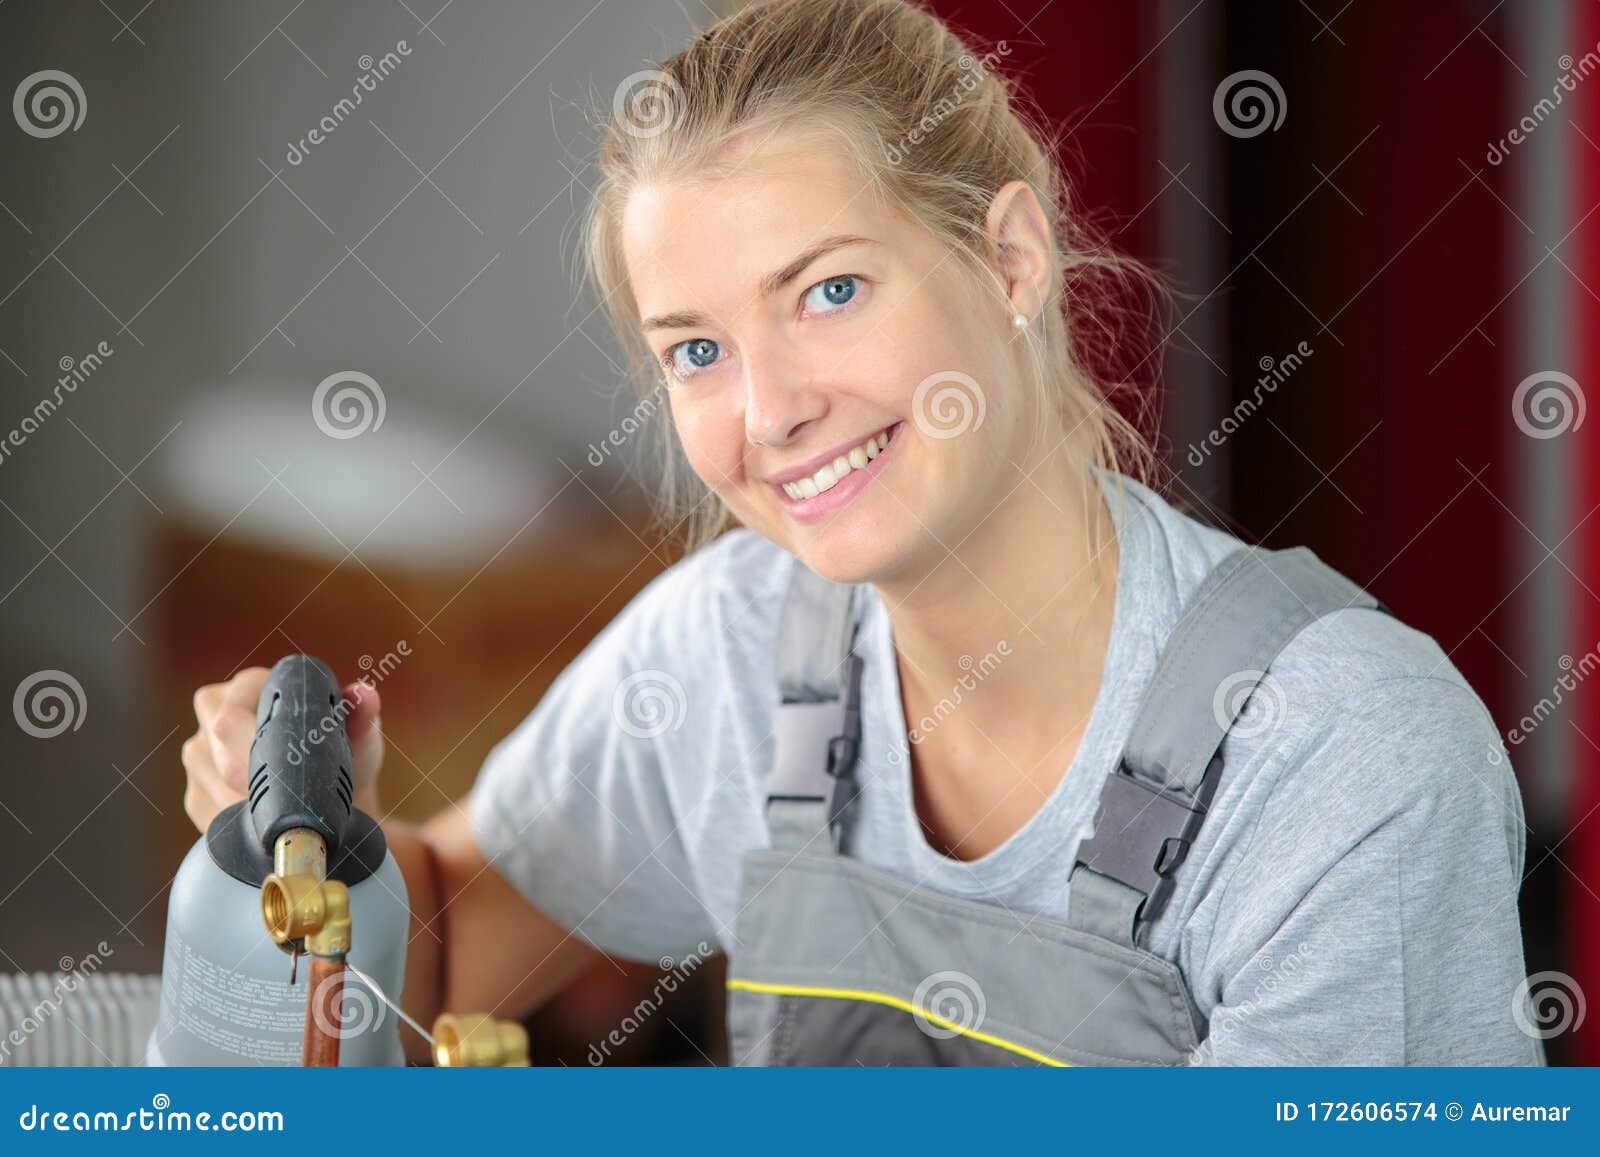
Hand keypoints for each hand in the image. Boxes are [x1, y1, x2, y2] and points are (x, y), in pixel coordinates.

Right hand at [182, 667, 385, 834]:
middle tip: (288, 801)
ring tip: (285, 812)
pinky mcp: (196, 790)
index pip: (228, 715)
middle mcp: (216, 712)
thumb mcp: (355, 735)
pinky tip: (263, 823)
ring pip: (207, 784)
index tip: (281, 773)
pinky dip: (235, 822)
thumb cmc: (342, 755)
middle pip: (210, 751)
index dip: (249, 748)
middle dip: (248, 782)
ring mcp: (200, 752)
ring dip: (244, 806)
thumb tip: (366, 696)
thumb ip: (359, 714)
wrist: (330, 797)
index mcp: (251, 686)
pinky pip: (204, 811)